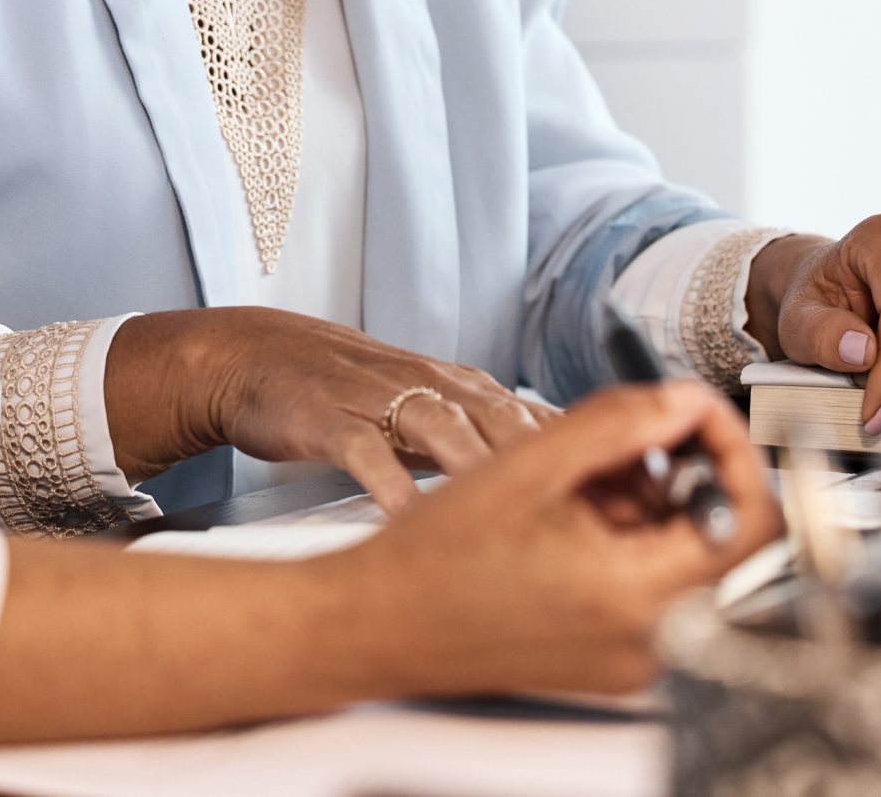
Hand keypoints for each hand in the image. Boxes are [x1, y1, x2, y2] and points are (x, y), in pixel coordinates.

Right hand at [102, 308, 556, 513]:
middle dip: (553, 467)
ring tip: (515, 521)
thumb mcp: (430, 408)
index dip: (585, 459)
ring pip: (445, 428)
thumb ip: (489, 439)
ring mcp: (381, 400)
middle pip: (508, 422)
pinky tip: (406, 515)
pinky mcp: (330, 418)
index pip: (545, 421)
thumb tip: (564, 480)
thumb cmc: (349, 394)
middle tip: (587, 522)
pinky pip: (364, 450)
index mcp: (467, 388)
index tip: (622, 506)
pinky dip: (388, 480)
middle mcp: (434, 387)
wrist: (257, 358)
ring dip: (482, 469)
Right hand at [334, 382, 781, 698]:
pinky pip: (651, 589)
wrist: (376, 624)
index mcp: (635, 595)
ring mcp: (629, 657)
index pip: (754, 521)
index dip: (735, 451)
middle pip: (717, 537)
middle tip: (623, 444)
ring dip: (648, 505)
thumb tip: (687, 398)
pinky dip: (626, 541)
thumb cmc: (432, 558)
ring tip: (578, 482)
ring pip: (682, 559)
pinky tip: (570, 518)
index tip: (697, 415)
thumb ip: (620, 423)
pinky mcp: (608, 660)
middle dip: (679, 475)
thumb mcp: (529, 463)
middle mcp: (647, 641)